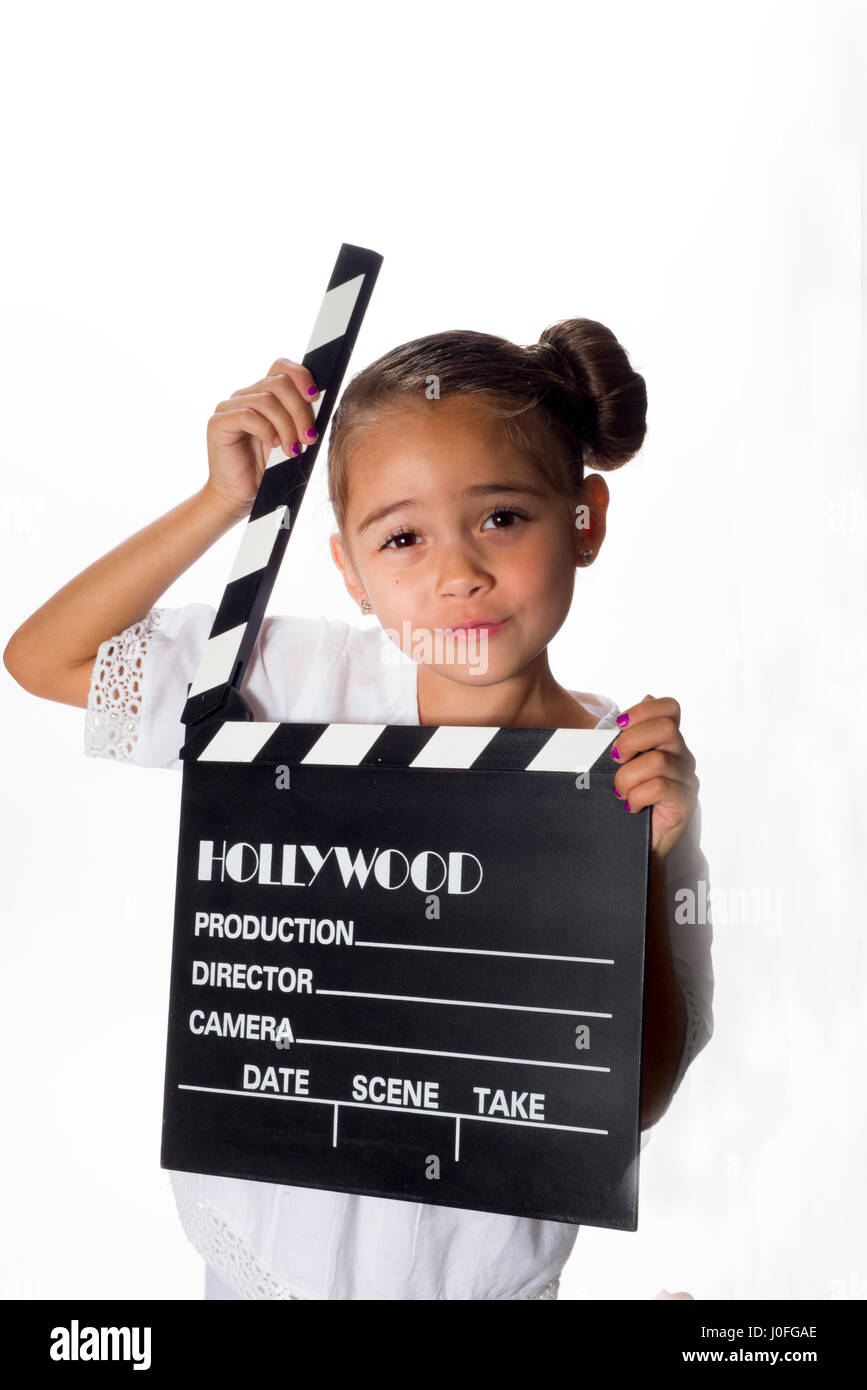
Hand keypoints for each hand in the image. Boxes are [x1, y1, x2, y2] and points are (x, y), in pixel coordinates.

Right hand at [205, 357, 319, 516]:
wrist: (241, 496)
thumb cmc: (268, 471)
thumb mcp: (293, 439)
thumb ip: (301, 418)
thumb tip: (319, 401)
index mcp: (264, 394)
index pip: (282, 367)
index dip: (301, 376)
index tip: (316, 399)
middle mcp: (245, 396)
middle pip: (279, 383)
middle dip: (300, 411)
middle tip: (309, 438)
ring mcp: (229, 407)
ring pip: (266, 400)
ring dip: (287, 426)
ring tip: (292, 450)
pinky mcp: (218, 423)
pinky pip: (248, 416)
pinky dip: (266, 430)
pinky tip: (273, 445)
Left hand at [609, 694, 698, 858]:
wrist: (633, 844)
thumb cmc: (626, 799)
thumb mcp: (622, 762)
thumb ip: (630, 733)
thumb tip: (647, 696)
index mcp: (667, 742)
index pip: (670, 709)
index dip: (644, 711)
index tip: (620, 725)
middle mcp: (682, 756)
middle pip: (666, 728)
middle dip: (632, 740)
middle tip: (615, 759)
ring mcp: (686, 779)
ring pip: (657, 761)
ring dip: (628, 777)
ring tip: (620, 792)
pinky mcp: (686, 802)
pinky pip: (660, 787)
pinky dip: (637, 796)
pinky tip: (631, 806)